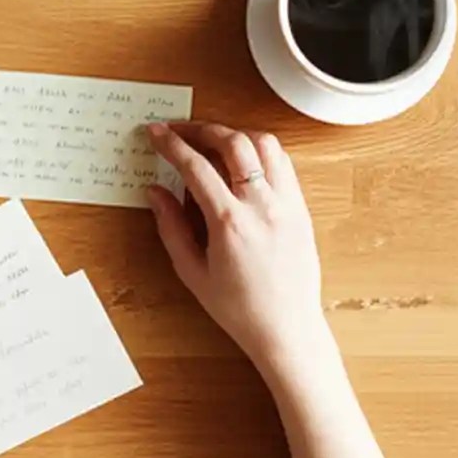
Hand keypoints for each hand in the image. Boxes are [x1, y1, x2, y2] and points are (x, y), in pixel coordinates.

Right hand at [146, 121, 327, 374]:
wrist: (286, 328)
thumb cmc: (238, 309)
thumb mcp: (192, 272)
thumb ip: (171, 227)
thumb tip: (155, 191)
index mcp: (230, 223)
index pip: (196, 166)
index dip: (171, 144)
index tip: (156, 132)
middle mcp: (262, 206)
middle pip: (233, 142)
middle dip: (202, 128)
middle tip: (180, 130)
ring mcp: (287, 204)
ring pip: (265, 144)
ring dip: (235, 134)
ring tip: (213, 141)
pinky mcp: (301, 208)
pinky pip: (283, 163)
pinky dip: (260, 151)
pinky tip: (243, 160)